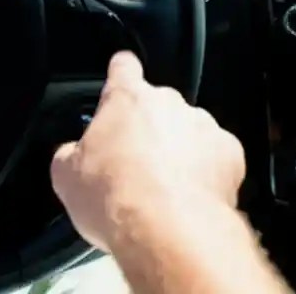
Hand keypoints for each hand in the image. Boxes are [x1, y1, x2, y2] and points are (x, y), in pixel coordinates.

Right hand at [50, 51, 245, 252]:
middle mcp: (168, 104)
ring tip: (162, 189)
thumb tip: (70, 155)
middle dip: (147, 129)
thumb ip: (69, 153)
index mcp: (126, 99)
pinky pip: (216, 156)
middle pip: (157, 106)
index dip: (120, 73)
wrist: (169, 229)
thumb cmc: (117, 198)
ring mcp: (202, 126)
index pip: (123, 67)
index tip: (120, 78)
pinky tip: (188, 197)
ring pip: (188, 131)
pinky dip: (205, 172)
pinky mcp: (229, 153)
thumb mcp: (66, 177)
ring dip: (177, 151)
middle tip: (133, 165)